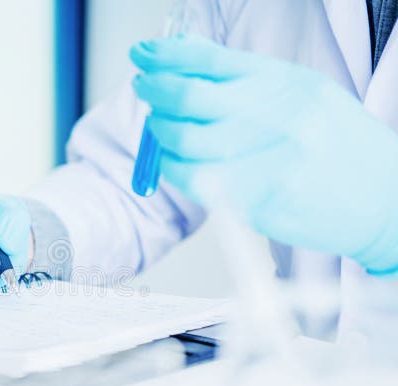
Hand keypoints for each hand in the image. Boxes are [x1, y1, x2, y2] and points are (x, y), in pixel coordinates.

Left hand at [130, 35, 397, 275]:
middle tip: (143, 90)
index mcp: (284, 81)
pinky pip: (192, 178)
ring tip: (159, 128)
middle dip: (153, 90)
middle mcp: (275, 113)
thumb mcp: (300, 95)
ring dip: (158, 132)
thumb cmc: (334, 145)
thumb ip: (243, 78)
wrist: (381, 199)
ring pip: (182, 139)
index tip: (142, 56)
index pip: (209, 58)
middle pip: (188, 95)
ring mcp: (265, 157)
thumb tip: (183, 56)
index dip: (165, 56)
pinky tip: (174, 162)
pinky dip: (172, 168)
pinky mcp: (255, 198)